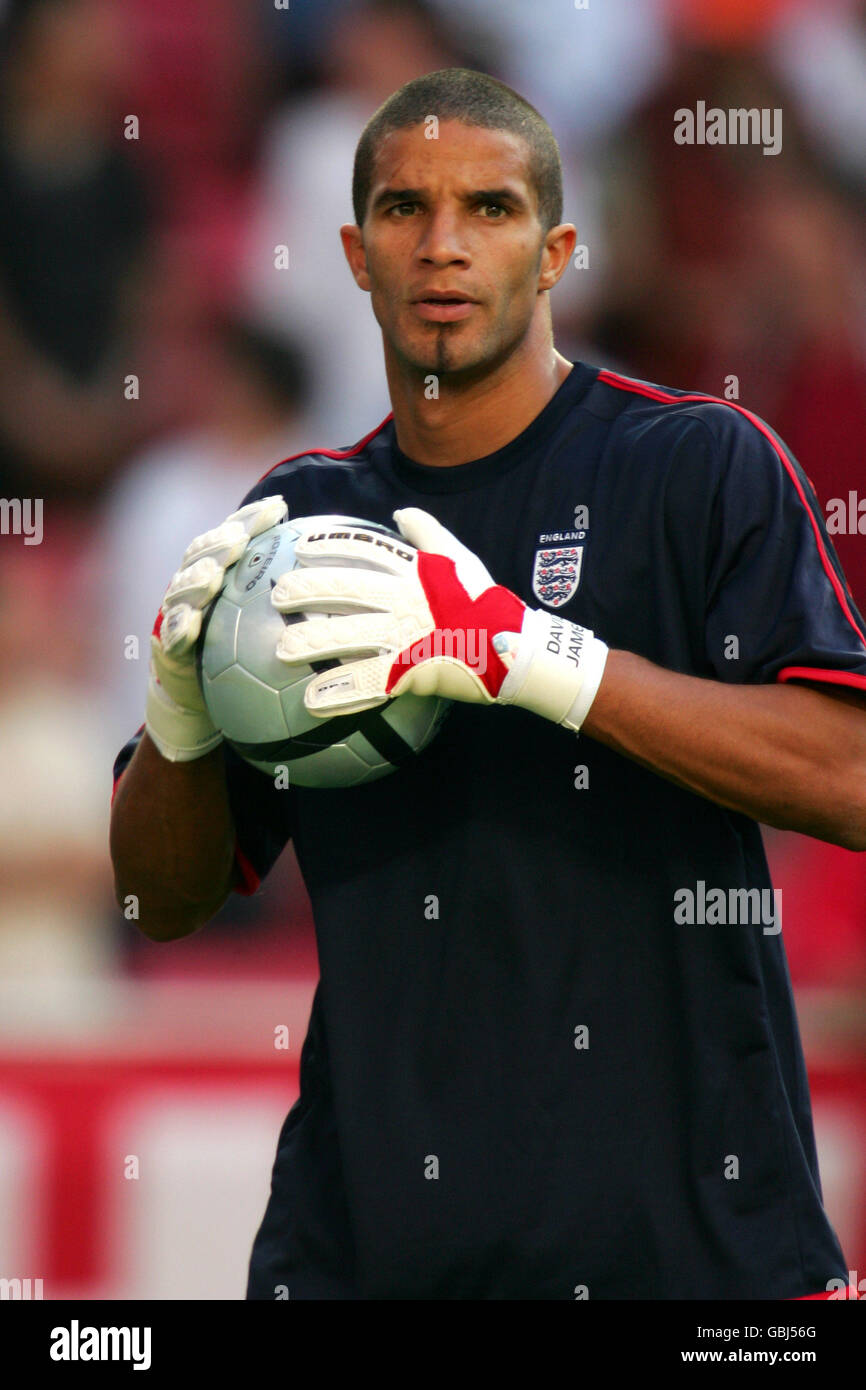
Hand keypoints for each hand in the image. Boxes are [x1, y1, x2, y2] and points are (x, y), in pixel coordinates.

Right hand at [146, 496, 287, 760]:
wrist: (207, 706)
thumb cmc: (248, 665)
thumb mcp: (275, 631)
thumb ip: (301, 605)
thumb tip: (357, 584)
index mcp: (221, 575)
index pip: (236, 538)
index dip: (253, 520)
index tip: (278, 508)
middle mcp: (194, 589)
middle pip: (202, 555)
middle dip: (218, 543)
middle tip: (238, 539)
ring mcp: (175, 616)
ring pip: (180, 590)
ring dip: (194, 580)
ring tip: (212, 575)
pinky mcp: (165, 649)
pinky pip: (170, 637)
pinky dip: (179, 628)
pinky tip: (192, 624)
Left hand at [271, 508, 607, 731]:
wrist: (513, 650)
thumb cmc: (485, 604)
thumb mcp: (460, 560)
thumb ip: (428, 534)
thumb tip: (401, 511)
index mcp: (414, 572)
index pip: (364, 550)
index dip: (330, 545)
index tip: (302, 547)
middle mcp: (405, 600)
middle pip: (345, 590)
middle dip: (307, 590)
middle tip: (278, 594)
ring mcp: (405, 636)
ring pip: (348, 637)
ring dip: (311, 643)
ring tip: (282, 649)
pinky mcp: (410, 672)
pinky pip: (366, 683)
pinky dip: (338, 693)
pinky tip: (311, 700)